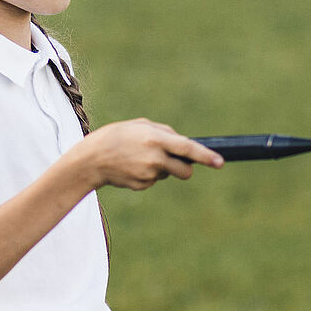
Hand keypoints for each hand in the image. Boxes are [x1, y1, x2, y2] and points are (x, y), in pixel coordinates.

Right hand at [68, 118, 223, 190]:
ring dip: (162, 168)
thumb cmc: (117, 137)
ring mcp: (148, 174)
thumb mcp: (140, 125)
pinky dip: (148, 174)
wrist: (90, 160)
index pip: (187, 149)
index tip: (220, 162)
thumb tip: (184, 143)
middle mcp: (154, 158)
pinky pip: (154, 180)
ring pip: (168, 174)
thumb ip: (164, 132)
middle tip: (176, 162)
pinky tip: (132, 167)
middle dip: (186, 168)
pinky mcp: (142, 185)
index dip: (206, 156)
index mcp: (155, 139)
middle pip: (185, 171)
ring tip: (140, 158)